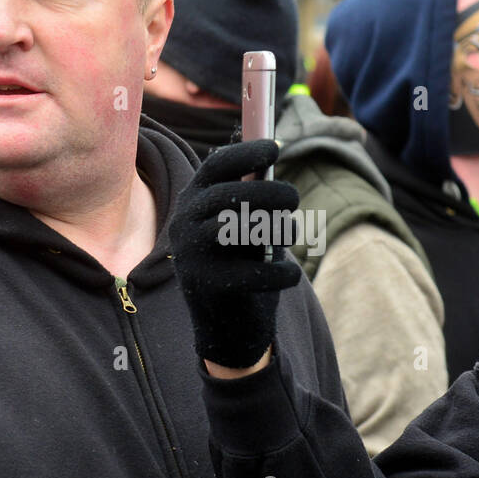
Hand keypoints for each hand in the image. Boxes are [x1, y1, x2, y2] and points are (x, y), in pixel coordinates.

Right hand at [168, 139, 302, 370]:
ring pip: (239, 228)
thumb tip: (275, 172)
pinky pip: (250, 272)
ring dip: (276, 227)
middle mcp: (184, 224)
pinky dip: (280, 272)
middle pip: (231, 194)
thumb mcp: (247, 228)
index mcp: (193, 202)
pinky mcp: (205, 286)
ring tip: (291, 232)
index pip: (216, 166)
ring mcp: (191, 256)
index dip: (246, 153)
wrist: (228, 329)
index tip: (275, 148)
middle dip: (270, 192)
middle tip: (294, 198)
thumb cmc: (243, 266)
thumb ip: (255, 202)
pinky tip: (291, 274)